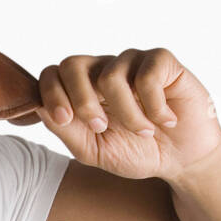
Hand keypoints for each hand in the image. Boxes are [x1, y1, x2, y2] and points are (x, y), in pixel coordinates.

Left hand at [20, 48, 220, 180]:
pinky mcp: (162, 62)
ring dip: (126, 114)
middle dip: (80, 99)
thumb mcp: (93, 150)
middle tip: (99, 127)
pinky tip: (165, 120)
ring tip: (143, 131)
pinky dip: (154, 106)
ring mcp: (133, 63)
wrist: (181, 158)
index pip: (53, 74)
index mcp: (82, 90)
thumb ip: (66, 130)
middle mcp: (104, 71)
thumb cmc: (137, 151)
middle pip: (72, 64)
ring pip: (110, 76)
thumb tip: (39, 108)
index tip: (65, 120)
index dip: (52, 94)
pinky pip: (147, 76)